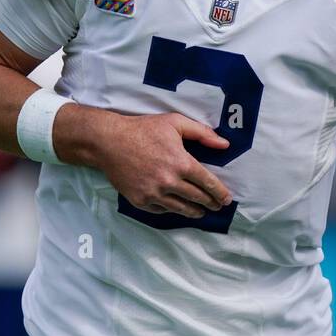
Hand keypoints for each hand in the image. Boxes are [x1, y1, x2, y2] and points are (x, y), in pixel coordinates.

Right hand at [93, 111, 231, 219]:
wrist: (109, 142)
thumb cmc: (143, 129)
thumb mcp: (175, 123)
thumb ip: (202, 133)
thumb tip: (224, 144)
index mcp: (181, 163)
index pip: (208, 183)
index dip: (220, 193)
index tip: (227, 199)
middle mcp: (169, 181)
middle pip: (196, 198)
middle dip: (210, 203)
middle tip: (217, 206)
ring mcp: (154, 193)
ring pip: (180, 208)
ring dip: (194, 212)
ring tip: (201, 212)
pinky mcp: (140, 201)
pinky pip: (161, 210)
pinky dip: (171, 210)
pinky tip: (176, 208)